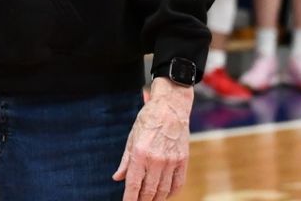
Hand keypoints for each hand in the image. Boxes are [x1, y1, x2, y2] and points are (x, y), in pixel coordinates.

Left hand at [114, 78, 191, 200]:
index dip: (130, 199)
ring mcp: (171, 162)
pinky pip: (178, 184)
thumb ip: (125, 161)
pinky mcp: (183, 161)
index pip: (134, 184)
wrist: (170, 108)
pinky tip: (165, 194)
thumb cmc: (148, 121)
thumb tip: (117, 178)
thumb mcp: (131, 138)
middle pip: (149, 191)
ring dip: (156, 199)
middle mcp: (156, 160)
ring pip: (164, 191)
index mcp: (140, 154)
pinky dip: (171, 193)